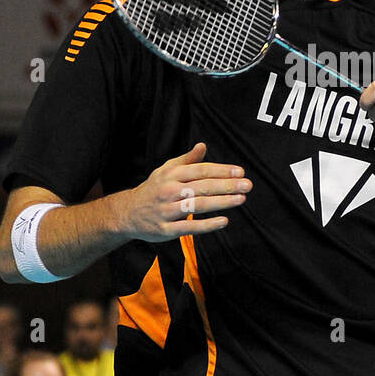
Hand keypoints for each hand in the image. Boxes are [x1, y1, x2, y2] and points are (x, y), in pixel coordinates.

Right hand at [116, 143, 251, 241]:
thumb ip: (187, 160)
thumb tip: (203, 146)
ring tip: (240, 199)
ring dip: (221, 202)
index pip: (201, 170)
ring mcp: (167, 211)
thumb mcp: (166, 170)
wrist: (127, 213)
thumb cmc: (153, 189)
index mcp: (171, 174)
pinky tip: (224, 221)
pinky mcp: (166, 229)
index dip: (221, 170)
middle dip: (227, 185)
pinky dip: (207, 225)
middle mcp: (169, 191)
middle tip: (247, 185)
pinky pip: (189, 227)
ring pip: (197, 205)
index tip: (240, 172)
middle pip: (202, 187)